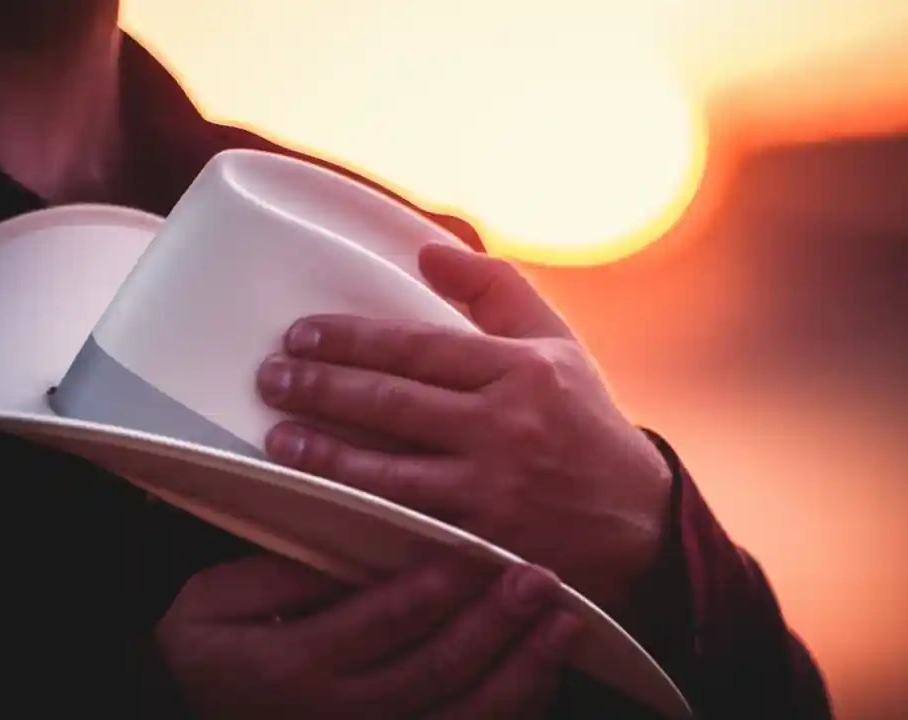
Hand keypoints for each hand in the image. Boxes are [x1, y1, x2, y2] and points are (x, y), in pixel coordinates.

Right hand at [156, 553, 580, 718]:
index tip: (477, 551)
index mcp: (297, 665)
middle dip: (495, 623)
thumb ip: (286, 577)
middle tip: (538, 577)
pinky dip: (511, 707)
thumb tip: (356, 550)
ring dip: (520, 669)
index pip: (381, 623)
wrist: (184, 706)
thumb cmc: (203, 646)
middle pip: (435, 669)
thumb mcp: (214, 601)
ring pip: (462, 715)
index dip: (435, 588)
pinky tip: (545, 672)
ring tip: (562, 624)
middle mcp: (342, 713)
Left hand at [255, 243, 673, 612]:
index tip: (299, 334)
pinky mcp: (486, 546)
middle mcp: (508, 427)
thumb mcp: (556, 343)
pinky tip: (318, 503)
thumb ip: (494, 290)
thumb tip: (424, 252)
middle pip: (393, 403)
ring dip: (324, 453)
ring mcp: (496, 492)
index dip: (351, 339)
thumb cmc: (584, 421)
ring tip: (275, 439)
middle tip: (269, 378)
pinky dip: (359, 514)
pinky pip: (409, 526)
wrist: (638, 519)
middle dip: (321, 388)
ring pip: (390, 470)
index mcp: (522, 370)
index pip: (418, 348)